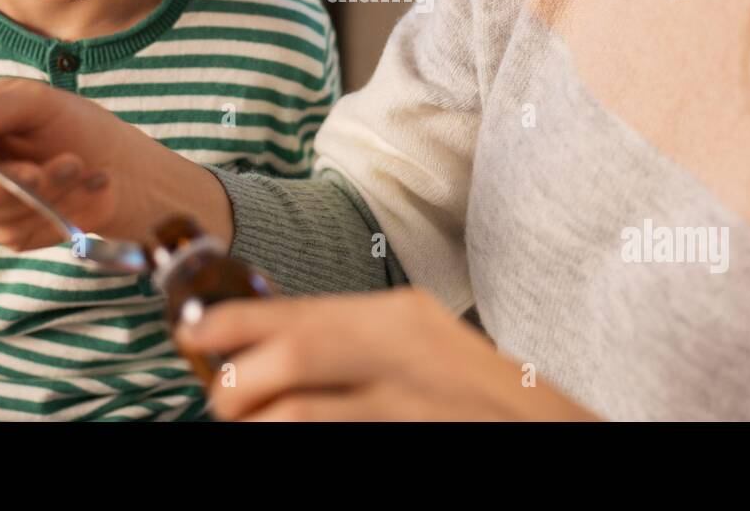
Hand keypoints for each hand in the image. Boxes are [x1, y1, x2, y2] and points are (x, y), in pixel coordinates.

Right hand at [0, 77, 231, 249]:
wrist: (124, 169)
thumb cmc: (79, 125)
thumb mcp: (39, 102)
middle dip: (1, 181)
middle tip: (51, 167)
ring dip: (39, 192)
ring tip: (79, 166)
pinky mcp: (4, 233)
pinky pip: (14, 232)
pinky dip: (55, 210)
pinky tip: (84, 187)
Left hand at [177, 288, 597, 420]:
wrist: (556, 433)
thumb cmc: (483, 406)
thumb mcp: (423, 355)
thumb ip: (357, 347)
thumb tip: (268, 357)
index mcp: (405, 317)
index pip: (300, 310)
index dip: (235, 322)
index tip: (193, 335)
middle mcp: (412, 349)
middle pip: (292, 353)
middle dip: (237, 381)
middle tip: (222, 400)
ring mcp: (418, 402)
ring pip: (298, 413)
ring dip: (259, 424)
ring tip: (252, 427)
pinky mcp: (422, 437)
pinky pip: (329, 437)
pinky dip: (291, 440)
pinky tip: (283, 437)